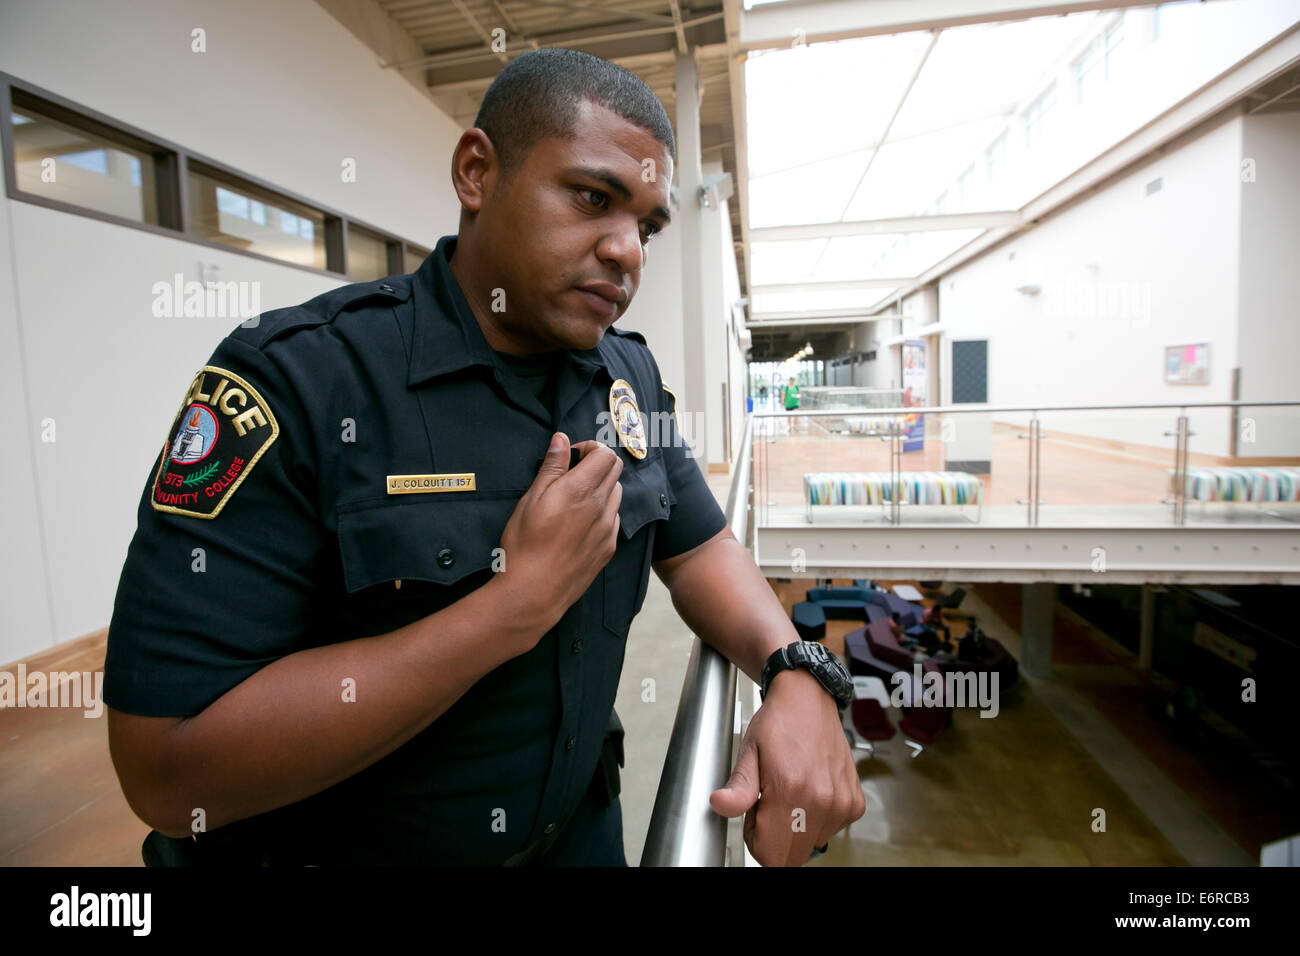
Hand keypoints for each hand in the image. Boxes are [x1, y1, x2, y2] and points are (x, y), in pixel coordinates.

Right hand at [493, 433, 621, 652]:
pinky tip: (581, 522)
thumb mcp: (531, 499)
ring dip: (601, 487)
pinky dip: (602, 511)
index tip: (573, 455)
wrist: (534, 592)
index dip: (590, 448)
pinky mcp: (609, 548)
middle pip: (615, 470)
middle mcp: (601, 507)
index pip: (605, 454)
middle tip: (574, 472)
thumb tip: (561, 439)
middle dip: (598, 463)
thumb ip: (552, 466)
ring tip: (576, 498)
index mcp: (581, 490)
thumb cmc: (524, 545)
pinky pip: (614, 519)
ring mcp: (608, 529)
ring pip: (616, 494)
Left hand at [709, 669, 864, 865]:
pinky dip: (817, 820)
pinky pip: (831, 831)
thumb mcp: (749, 753)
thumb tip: (720, 805)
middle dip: (776, 838)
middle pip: (793, 857)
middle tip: (770, 803)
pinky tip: (810, 791)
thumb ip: (739, 788)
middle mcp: (821, 801)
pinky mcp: (855, 804)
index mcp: (790, 791)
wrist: (809, 700)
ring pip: (812, 845)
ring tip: (790, 793)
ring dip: (797, 829)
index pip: (772, 857)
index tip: (754, 816)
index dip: (756, 841)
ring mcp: (841, 804)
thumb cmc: (778, 724)